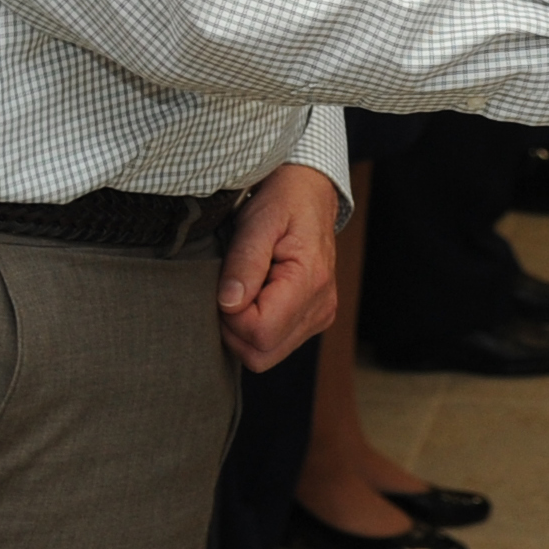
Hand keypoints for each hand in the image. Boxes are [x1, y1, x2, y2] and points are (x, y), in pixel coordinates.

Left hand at [218, 161, 341, 369]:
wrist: (311, 193)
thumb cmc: (284, 200)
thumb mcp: (259, 219)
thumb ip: (245, 261)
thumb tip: (229, 303)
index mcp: (311, 281)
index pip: (260, 332)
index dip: (232, 316)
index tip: (228, 284)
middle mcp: (321, 306)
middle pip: (262, 354)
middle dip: (234, 330)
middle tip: (230, 290)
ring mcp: (319, 316)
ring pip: (265, 355)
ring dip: (243, 330)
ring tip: (244, 288)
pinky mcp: (313, 319)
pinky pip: (274, 345)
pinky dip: (256, 328)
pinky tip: (256, 296)